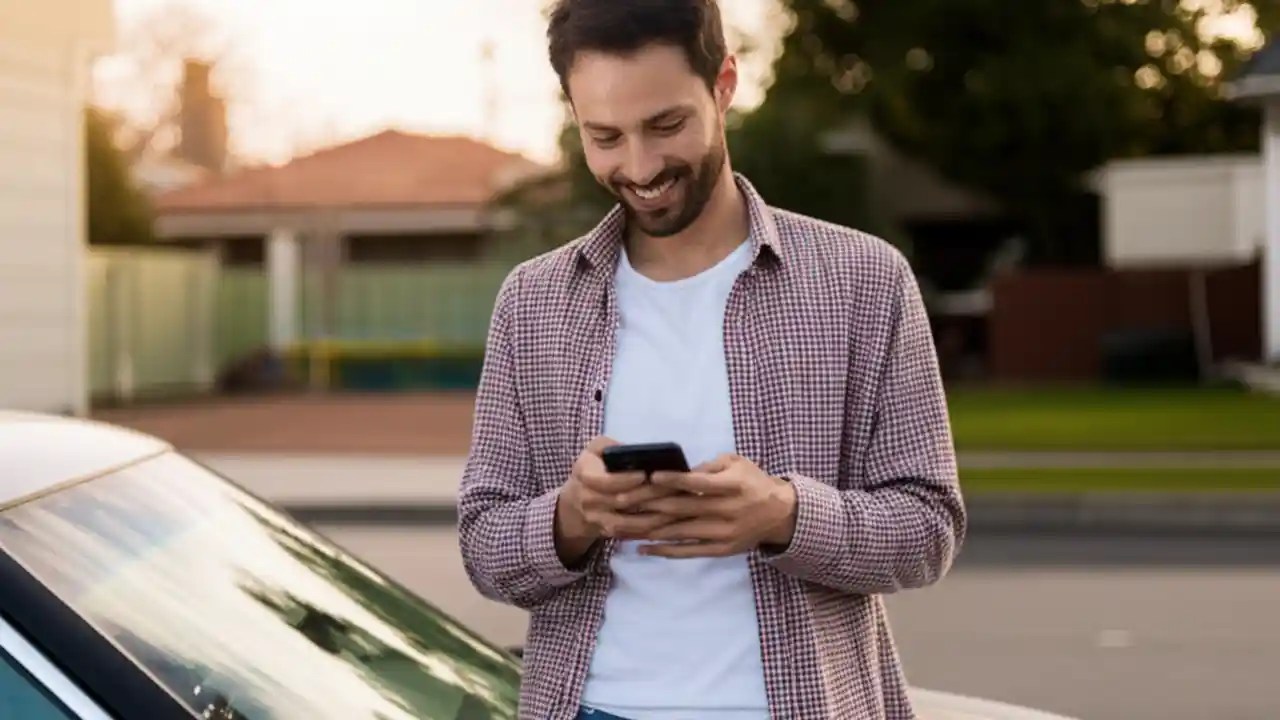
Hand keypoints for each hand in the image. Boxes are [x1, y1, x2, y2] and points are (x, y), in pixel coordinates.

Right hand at [554, 437, 684, 563]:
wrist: (574, 502)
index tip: (644, 474)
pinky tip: (670, 523)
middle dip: (649, 495)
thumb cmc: (593, 467)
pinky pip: (630, 533)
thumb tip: (639, 453)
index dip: (625, 479)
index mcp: (584, 473)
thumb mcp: (595, 449)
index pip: (604, 481)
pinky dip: (650, 529)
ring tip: (678, 507)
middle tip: (675, 487)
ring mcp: (597, 519)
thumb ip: (611, 447)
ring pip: (628, 522)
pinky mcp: (607, 532)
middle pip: (621, 501)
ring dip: (654, 517)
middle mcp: (588, 499)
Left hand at [634, 454, 797, 558]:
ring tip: (624, 526)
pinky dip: (664, 551)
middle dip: (651, 504)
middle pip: (683, 508)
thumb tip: (680, 471)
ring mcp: (723, 533)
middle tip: (622, 501)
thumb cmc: (753, 482)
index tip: (649, 476)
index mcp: (733, 486)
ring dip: (650, 529)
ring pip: (681, 532)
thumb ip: (710, 466)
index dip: (674, 479)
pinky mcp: (720, 550)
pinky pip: (688, 552)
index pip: (698, 482)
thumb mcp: (737, 463)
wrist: (779, 514)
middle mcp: (727, 511)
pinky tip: (643, 548)